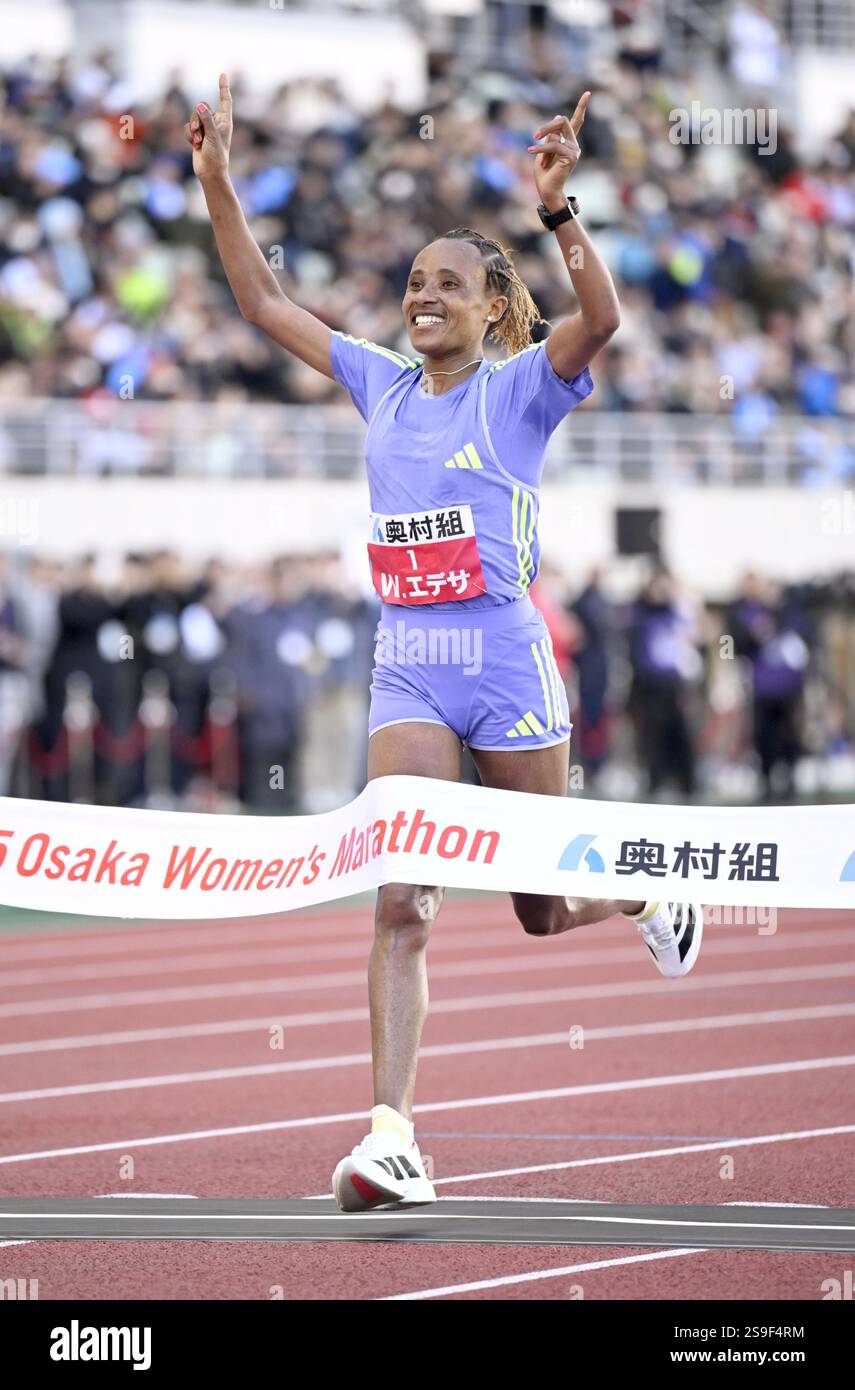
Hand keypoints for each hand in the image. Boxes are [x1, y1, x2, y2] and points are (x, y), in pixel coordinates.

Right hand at [185, 72, 232, 180]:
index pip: (225, 100)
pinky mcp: (196, 134)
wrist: (210, 172)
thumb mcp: (213, 137)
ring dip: (193, 129)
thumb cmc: (217, 156)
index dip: (223, 87)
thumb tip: (201, 106)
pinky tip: (194, 145)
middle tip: (200, 133)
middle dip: (197, 118)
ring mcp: (205, 128)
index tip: (223, 74)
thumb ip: (207, 120)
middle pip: (201, 107)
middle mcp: (215, 122)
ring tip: (198, 141)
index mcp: (225, 121)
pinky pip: (187, 127)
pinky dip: (189, 135)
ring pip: (193, 116)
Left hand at [528, 91, 589, 207]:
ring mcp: (574, 150)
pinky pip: (554, 145)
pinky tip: (531, 152)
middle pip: (562, 120)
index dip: (582, 107)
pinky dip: (541, 149)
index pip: (577, 121)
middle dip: (547, 126)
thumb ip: (550, 135)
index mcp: (568, 141)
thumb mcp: (544, 150)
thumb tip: (557, 116)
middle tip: (535, 135)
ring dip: (542, 142)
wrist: (547, 190)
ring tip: (532, 152)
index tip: (588, 93)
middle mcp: (574, 143)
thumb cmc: (544, 173)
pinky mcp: (571, 156)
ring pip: (557, 132)